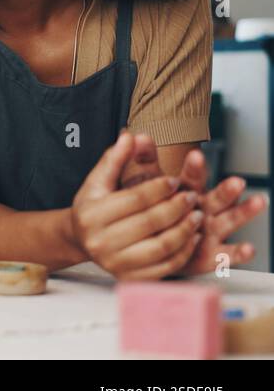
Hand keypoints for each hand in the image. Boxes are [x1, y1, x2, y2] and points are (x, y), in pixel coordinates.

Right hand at [70, 133, 200, 279]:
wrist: (81, 240)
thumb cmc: (94, 207)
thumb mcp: (99, 181)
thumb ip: (115, 158)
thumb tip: (131, 135)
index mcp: (92, 214)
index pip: (134, 199)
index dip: (159, 188)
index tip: (175, 181)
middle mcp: (100, 241)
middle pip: (150, 222)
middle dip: (176, 207)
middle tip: (191, 197)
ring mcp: (115, 262)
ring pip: (161, 246)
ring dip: (184, 230)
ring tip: (195, 216)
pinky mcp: (130, 277)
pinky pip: (165, 266)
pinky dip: (183, 251)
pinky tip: (190, 237)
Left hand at [120, 136, 265, 274]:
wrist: (145, 242)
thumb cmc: (149, 209)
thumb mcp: (142, 185)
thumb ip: (142, 161)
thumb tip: (132, 135)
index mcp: (187, 191)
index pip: (192, 177)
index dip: (194, 168)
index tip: (195, 155)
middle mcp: (203, 209)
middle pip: (218, 197)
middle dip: (227, 190)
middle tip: (237, 182)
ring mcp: (210, 231)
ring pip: (230, 220)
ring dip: (244, 212)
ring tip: (258, 202)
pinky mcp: (211, 255)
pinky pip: (227, 254)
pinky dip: (238, 252)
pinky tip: (248, 248)